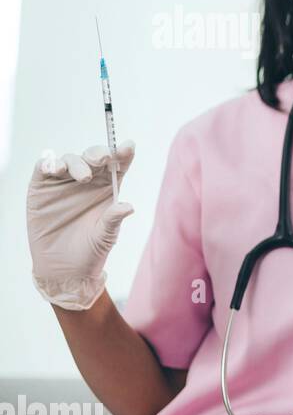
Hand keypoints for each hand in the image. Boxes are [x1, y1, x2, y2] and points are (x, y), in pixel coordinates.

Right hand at [27, 142, 135, 310]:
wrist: (63, 268)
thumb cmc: (90, 250)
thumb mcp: (106, 236)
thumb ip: (113, 219)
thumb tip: (128, 206)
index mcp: (108, 188)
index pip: (118, 165)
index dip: (123, 153)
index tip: (129, 146)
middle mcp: (87, 180)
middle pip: (92, 157)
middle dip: (98, 153)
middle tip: (102, 159)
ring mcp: (63, 182)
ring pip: (69, 160)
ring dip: (75, 162)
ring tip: (82, 175)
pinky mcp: (41, 188)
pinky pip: (43, 169)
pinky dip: (47, 163)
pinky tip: (53, 167)